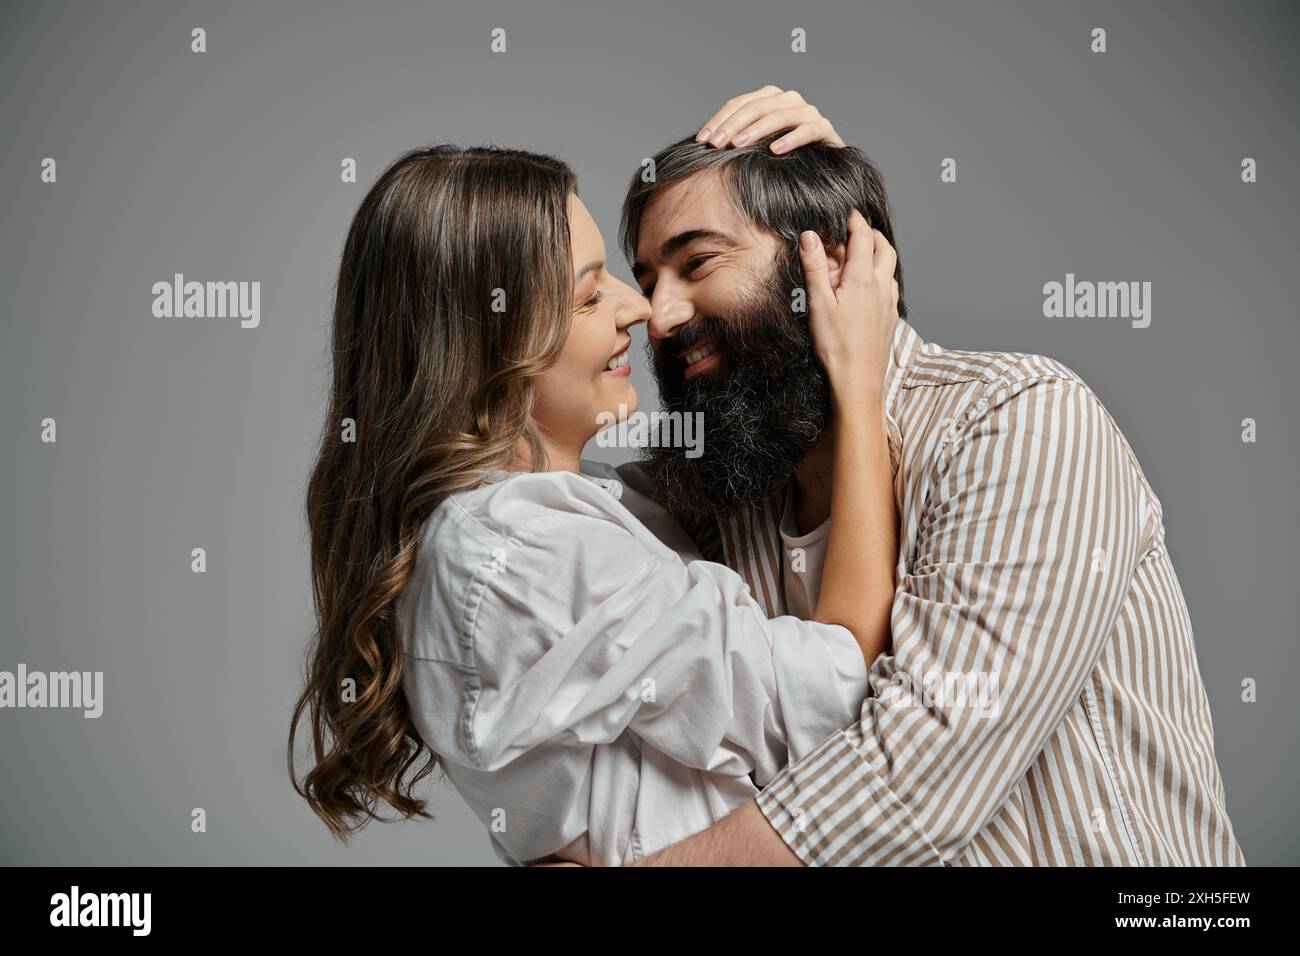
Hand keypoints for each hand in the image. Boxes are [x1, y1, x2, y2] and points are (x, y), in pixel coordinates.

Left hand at [695, 85, 845, 152]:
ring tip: (739, 145)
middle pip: (756, 107)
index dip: (719, 120)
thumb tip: (703, 144)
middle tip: (717, 145)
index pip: (739, 104)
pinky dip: (790, 139)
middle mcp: (789, 100)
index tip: (702, 140)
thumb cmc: (782, 158)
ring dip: (757, 130)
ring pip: (779, 115)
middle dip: (733, 125)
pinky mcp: (824, 128)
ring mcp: (808, 112)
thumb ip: (737, 138)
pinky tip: (775, 150)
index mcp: (769, 98)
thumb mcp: (755, 146)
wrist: (822, 169)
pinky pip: (807, 130)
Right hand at [799, 209, 898, 404]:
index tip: (846, 214)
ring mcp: (889, 302)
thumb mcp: (818, 304)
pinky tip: (867, 287)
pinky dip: (881, 276)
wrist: (858, 380)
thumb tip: (810, 236)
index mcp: (862, 279)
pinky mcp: (891, 317)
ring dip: (878, 255)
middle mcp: (881, 286)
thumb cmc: (835, 346)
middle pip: (884, 247)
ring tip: (860, 256)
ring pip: (890, 267)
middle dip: (871, 234)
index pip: (863, 237)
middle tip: (855, 231)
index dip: (855, 221)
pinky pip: (890, 287)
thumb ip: (815, 268)